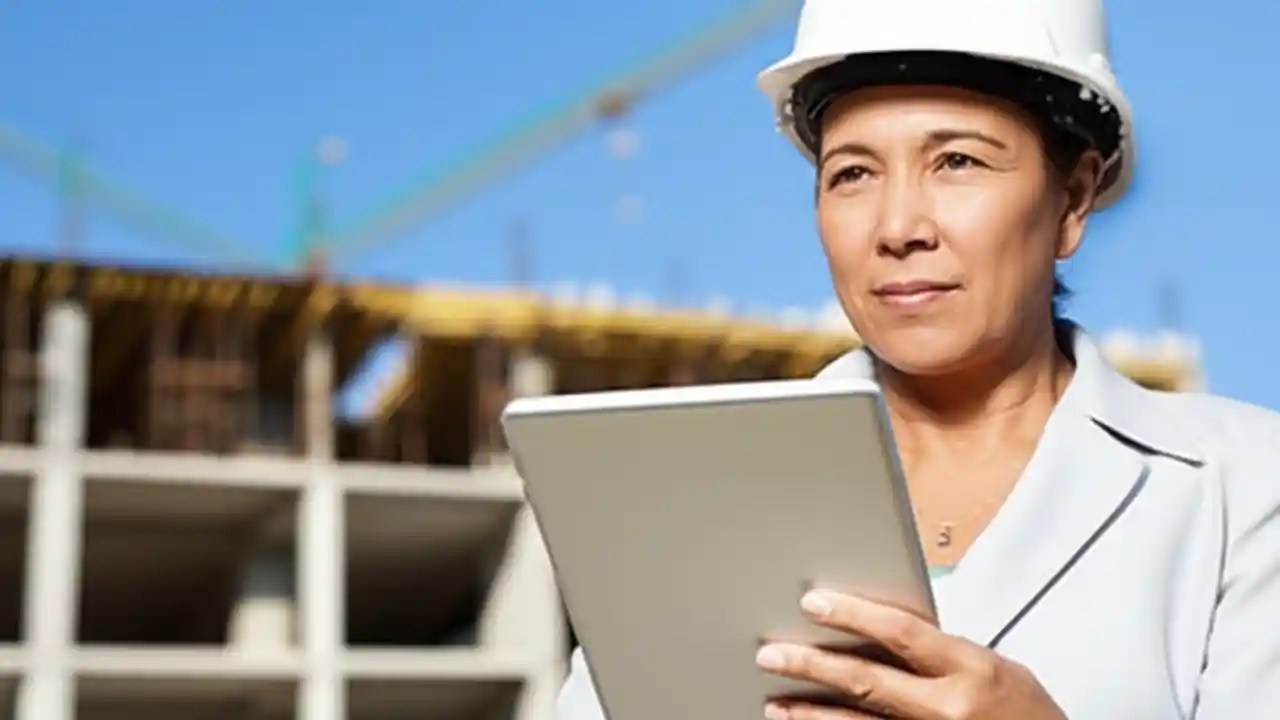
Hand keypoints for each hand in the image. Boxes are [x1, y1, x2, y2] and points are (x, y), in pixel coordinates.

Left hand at [754, 589, 1066, 718]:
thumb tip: (884, 630)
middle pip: (866, 680)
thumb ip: (943, 651)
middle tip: (772, 654)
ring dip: (811, 713)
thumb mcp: (996, 669)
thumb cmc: (1029, 717)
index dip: (852, 614)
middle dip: (812, 664)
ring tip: (777, 702)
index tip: (815, 602)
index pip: (900, 632)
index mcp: (971, 669)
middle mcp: (948, 708)